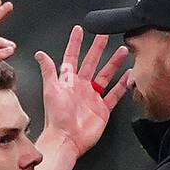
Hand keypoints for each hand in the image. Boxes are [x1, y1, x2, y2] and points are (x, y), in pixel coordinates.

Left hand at [35, 25, 131, 156]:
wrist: (66, 139)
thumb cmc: (56, 117)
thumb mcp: (50, 90)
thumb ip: (48, 71)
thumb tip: (40, 54)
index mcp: (68, 82)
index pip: (72, 57)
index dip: (75, 43)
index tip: (79, 30)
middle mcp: (81, 88)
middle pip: (91, 62)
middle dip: (97, 48)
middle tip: (105, 34)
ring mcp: (92, 98)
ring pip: (105, 75)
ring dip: (114, 63)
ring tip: (123, 50)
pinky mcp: (102, 109)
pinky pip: (115, 94)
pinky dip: (123, 84)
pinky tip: (130, 75)